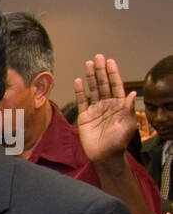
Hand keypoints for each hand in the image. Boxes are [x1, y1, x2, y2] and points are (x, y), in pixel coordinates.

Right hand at [75, 55, 138, 172]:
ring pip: (92, 89)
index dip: (113, 73)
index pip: (116, 85)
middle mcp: (107, 104)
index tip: (110, 62)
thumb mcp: (128, 125)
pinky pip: (82, 101)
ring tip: (88, 64)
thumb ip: (129, 109)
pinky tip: (79, 81)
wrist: (104, 156)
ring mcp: (95, 110)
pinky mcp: (84, 116)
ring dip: (91, 77)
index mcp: (119, 105)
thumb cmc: (118, 143)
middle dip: (101, 70)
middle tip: (98, 57)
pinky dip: (80, 91)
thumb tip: (133, 93)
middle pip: (103, 84)